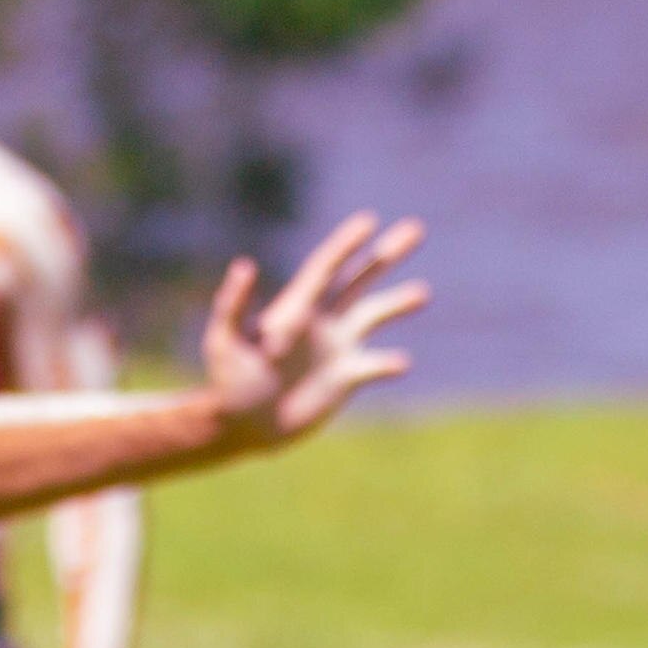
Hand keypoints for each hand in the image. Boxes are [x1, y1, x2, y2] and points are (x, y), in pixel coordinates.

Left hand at [199, 213, 428, 443]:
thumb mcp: (224, 341)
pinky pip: (373, 366)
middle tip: (416, 228)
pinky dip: (388, 363)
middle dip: (386, 255)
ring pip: (373, 316)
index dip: (346, 244)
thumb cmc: (228, 384)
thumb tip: (245, 266)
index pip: (326, 268)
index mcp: (294, 308)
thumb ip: (233, 305)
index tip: (369, 221)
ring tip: (423, 292)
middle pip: (358, 280)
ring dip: (397, 303)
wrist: (244, 427)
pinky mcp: (344, 380)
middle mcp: (320, 322)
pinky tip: (402, 362)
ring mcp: (336, 349)